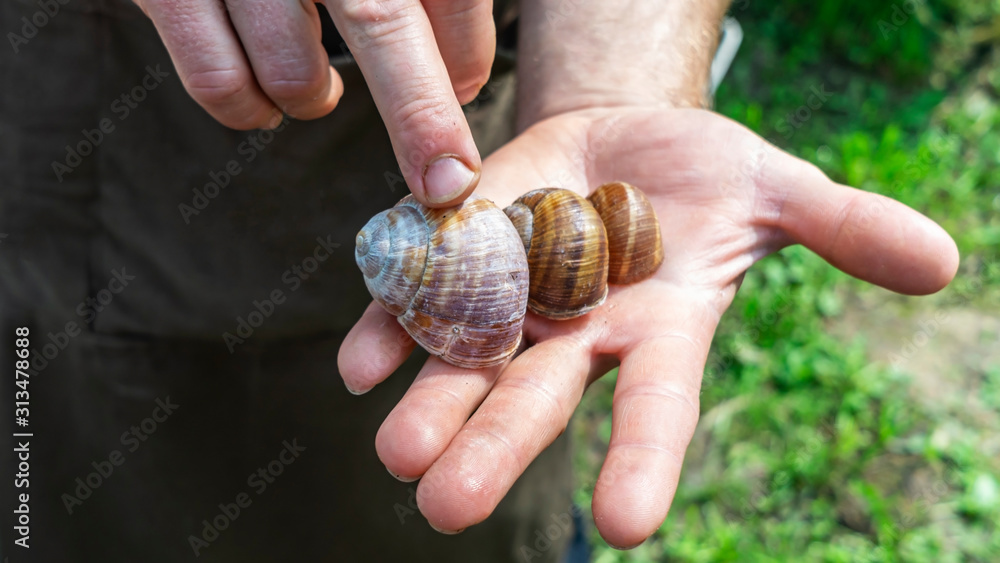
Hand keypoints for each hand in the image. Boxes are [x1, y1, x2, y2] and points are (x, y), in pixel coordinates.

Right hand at [135, 0, 492, 205]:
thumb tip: (465, 80)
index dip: (468, 52)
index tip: (468, 93)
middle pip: (384, 24)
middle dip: (423, 119)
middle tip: (445, 181)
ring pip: (294, 74)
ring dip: (315, 98)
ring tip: (319, 85)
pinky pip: (220, 83)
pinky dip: (250, 109)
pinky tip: (264, 98)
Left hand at [337, 107, 958, 546]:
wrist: (623, 142)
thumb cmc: (707, 178)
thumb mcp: (778, 190)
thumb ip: (843, 230)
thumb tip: (943, 263)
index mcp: (657, 332)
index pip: (654, 408)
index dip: (642, 461)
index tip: (625, 524)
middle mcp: (577, 334)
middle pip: (535, 400)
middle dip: (494, 451)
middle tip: (447, 509)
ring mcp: (513, 297)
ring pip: (465, 364)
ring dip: (428, 406)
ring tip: (395, 452)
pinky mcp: (465, 251)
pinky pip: (421, 298)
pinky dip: (388, 327)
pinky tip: (358, 363)